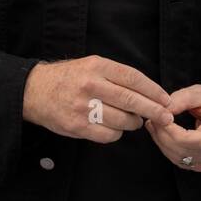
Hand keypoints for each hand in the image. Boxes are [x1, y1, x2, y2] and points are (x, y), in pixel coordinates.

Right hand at [23, 55, 173, 142]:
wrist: (34, 91)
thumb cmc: (68, 78)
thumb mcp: (90, 65)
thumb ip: (115, 76)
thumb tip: (148, 92)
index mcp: (97, 66)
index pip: (133, 78)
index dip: (153, 90)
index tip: (165, 99)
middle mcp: (91, 85)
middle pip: (131, 100)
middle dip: (153, 110)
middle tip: (166, 117)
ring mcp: (83, 107)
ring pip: (122, 120)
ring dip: (133, 123)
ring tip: (133, 120)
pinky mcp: (77, 126)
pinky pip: (108, 135)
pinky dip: (117, 133)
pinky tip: (114, 127)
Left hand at [144, 83, 200, 171]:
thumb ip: (180, 99)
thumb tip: (161, 110)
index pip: (189, 140)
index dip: (169, 131)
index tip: (157, 117)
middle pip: (181, 152)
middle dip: (162, 136)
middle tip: (152, 120)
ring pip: (179, 159)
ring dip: (163, 144)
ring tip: (155, 126)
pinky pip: (183, 162)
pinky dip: (170, 150)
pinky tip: (164, 136)